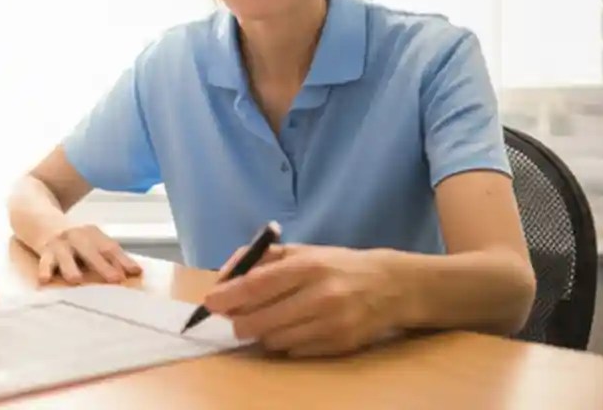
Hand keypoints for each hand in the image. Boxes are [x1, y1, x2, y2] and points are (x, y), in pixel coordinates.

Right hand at [35, 224, 142, 284]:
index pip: (110, 247)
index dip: (123, 260)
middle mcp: (77, 237)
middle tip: (114, 279)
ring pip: (66, 256)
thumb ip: (110, 257)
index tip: (135, 272)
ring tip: (75, 280)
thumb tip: (135, 274)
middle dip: (102, 265)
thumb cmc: (73, 241)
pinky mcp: (44, 251)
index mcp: (92, 235)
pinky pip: (44, 262)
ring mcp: (60, 244)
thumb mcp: (91, 243)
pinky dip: (44, 270)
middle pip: (91, 251)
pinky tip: (44, 280)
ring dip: (71, 267)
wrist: (41, 219)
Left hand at [200, 245, 402, 357]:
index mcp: (308, 266)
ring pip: (274, 340)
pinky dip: (285, 343)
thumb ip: (261, 259)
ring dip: (263, 333)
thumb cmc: (337, 265)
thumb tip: (224, 278)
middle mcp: (321, 295)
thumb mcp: (302, 251)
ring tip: (270, 320)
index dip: (229, 296)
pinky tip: (294, 329)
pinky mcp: (340, 344)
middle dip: (239, 322)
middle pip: (261, 319)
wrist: (393, 286)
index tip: (210, 303)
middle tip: (235, 319)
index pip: (257, 285)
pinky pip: (294, 351)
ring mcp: (332, 322)